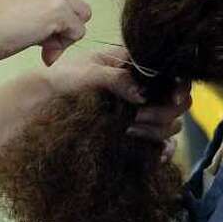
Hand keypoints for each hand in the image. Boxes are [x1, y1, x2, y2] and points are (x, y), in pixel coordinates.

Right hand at [0, 0, 91, 65]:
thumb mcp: (4, 5)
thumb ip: (30, 7)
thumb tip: (53, 32)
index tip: (43, 14)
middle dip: (63, 23)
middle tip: (43, 41)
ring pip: (81, 15)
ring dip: (65, 35)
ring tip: (42, 49)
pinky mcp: (57, 8)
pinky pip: (78, 31)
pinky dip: (63, 46)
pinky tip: (43, 54)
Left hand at [44, 46, 189, 147]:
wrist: (43, 101)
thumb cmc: (63, 79)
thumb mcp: (87, 72)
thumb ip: (116, 79)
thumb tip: (142, 94)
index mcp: (136, 67)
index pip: (173, 74)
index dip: (180, 86)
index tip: (173, 98)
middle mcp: (143, 90)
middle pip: (176, 103)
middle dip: (163, 111)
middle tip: (137, 116)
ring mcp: (141, 113)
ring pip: (171, 125)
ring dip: (155, 129)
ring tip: (128, 128)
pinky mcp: (136, 135)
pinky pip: (161, 145)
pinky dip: (162, 150)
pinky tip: (154, 154)